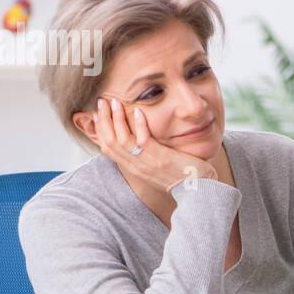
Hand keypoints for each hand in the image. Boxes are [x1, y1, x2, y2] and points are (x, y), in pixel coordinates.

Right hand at [92, 96, 217, 193]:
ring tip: (114, 102)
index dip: (100, 130)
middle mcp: (135, 166)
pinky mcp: (160, 158)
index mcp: (132, 167)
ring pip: (122, 140)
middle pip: (109, 142)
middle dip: (103, 120)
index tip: (97, 113)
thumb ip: (145, 154)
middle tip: (102, 102)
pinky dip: (139, 125)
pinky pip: (143, 140)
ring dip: (116, 119)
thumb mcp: (155, 166)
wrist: (196, 191)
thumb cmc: (180, 176)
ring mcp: (146, 163)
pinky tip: (138, 111)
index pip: (107, 148)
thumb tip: (140, 138)